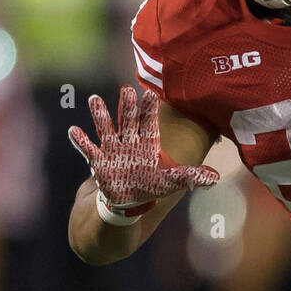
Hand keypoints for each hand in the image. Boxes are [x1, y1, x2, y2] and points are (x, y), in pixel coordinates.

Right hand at [68, 86, 218, 210]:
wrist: (128, 201)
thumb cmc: (149, 186)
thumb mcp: (172, 182)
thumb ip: (191, 176)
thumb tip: (216, 177)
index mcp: (147, 144)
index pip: (149, 124)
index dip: (149, 110)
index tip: (151, 93)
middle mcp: (129, 143)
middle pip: (128, 121)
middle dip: (127, 107)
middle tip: (127, 89)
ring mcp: (113, 150)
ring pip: (106, 129)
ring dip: (101, 116)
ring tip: (95, 99)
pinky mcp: (99, 162)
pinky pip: (89, 149)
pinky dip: (82, 141)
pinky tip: (74, 130)